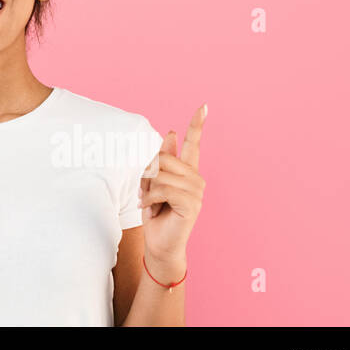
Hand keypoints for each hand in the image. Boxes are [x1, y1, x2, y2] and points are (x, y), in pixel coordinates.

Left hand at [139, 103, 206, 270]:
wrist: (159, 242)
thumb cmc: (156, 212)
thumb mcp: (153, 182)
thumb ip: (162, 160)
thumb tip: (170, 132)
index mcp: (187, 171)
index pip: (194, 143)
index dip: (197, 124)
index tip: (204, 106)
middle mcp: (196, 178)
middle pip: (162, 159)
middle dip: (146, 175)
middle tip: (146, 193)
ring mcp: (196, 192)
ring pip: (160, 174)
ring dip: (147, 190)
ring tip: (150, 203)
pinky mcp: (192, 204)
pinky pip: (162, 189)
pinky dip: (150, 199)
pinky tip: (151, 210)